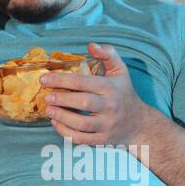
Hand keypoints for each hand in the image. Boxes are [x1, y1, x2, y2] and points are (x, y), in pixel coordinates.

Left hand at [40, 43, 155, 145]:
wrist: (139, 123)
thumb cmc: (124, 93)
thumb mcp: (121, 71)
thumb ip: (108, 54)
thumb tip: (91, 45)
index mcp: (110, 88)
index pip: (83, 82)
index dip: (62, 80)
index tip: (45, 79)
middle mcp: (110, 107)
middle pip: (83, 103)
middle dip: (61, 99)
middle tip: (46, 96)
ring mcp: (107, 125)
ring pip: (81, 124)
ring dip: (61, 117)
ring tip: (49, 109)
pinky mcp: (102, 140)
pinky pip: (81, 139)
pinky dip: (65, 132)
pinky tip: (57, 123)